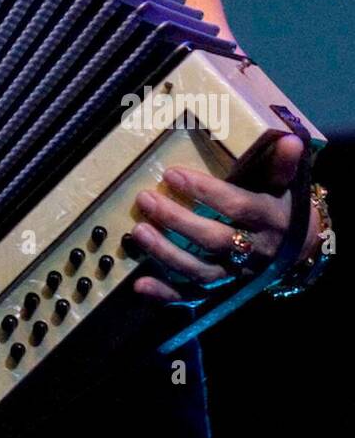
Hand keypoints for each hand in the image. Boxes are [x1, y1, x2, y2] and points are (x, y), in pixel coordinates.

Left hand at [131, 134, 321, 302]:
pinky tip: (140, 285)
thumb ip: (282, 166)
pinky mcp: (223, 291)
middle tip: (145, 199)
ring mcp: (236, 274)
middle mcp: (254, 251)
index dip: (205, 191)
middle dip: (177, 220)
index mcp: (269, 220)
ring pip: (201, 271)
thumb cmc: (283, 210)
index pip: (237, 206)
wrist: (299, 252)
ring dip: (166, 254)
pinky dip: (166, 295)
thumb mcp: (287, 187)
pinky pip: (193, 298)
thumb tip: (290, 140)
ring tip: (138, 231)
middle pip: (213, 239)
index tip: (172, 173)